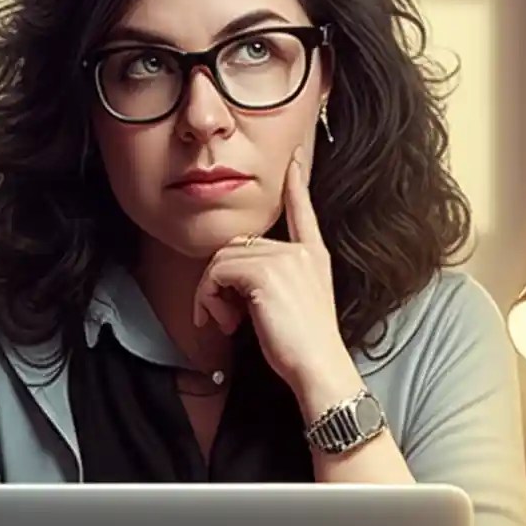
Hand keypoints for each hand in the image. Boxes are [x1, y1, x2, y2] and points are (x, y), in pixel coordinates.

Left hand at [193, 146, 352, 392]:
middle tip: (224, 317)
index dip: (296, 184)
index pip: (303, 210)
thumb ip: (274, 281)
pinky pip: (216, 273)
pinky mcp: (264, 272)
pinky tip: (222, 321)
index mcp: (314, 256)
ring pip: (222, 259)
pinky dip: (207, 298)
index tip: (295, 159)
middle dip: (220, 282)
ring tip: (224, 322)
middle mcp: (300, 251)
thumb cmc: (304, 348)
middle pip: (238, 246)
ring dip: (211, 295)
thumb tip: (233, 278)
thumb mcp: (295, 304)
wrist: (318, 366)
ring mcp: (284, 258)